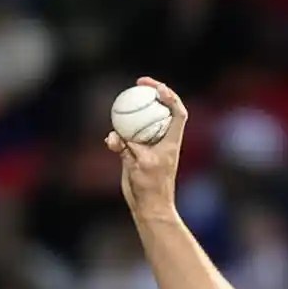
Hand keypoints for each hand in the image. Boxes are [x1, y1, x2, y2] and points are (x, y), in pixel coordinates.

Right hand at [105, 77, 187, 220]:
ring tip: (120, 104)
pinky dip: (117, 137)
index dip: (170, 96)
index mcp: (171, 141)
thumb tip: (114, 135)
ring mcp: (149, 146)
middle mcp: (162, 140)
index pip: (177, 112)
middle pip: (160, 111)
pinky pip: (125, 139)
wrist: (150, 207)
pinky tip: (110, 141)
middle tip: (138, 82)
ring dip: (131, 114)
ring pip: (141, 123)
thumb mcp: (141, 166)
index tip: (156, 87)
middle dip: (152, 93)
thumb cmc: (151, 188)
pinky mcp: (136, 154)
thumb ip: (127, 149)